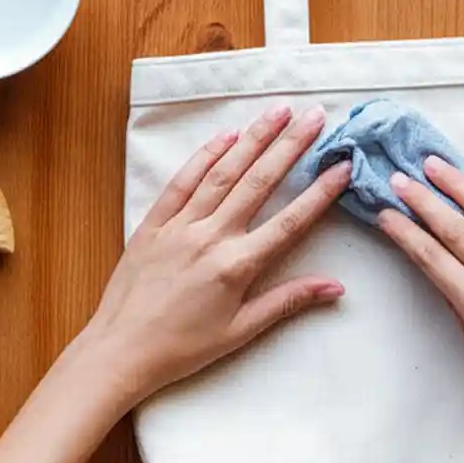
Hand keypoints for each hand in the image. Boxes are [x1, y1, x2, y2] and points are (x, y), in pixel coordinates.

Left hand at [87, 103, 350, 401]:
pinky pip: (183, 182)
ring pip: (223, 172)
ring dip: (253, 138)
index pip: (290, 221)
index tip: (343, 165)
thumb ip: (288, 301)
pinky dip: (206, 156)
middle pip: (259, 182)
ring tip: (278, 111)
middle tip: (315, 117)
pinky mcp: (153, 223)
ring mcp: (180, 226)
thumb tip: (336, 286)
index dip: (320, 191)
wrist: (120, 351)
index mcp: (236, 267)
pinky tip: (227, 136)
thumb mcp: (241, 330)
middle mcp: (210, 238)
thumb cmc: (183, 348)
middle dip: (290, 146)